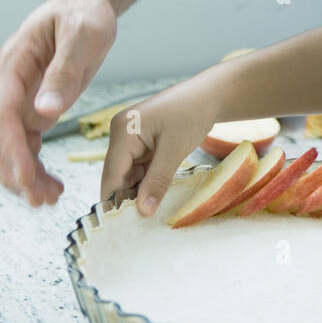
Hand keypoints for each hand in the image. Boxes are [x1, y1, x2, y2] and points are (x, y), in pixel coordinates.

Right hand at [0, 0, 117, 206]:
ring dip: (21, 174)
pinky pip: (24, 144)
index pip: (3, 114)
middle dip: (12, 170)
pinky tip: (50, 185)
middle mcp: (7, 84)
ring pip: (8, 146)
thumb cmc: (84, 14)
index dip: (12, 149)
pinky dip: (33, 166)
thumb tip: (46, 110)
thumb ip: (64, 71)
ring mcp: (17, 98)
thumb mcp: (83, 35)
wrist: (86, 4)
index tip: (27, 178)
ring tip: (47, 199)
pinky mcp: (32, 108)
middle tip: (38, 198)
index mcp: (13, 64)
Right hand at [101, 78, 221, 215]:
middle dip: (127, 199)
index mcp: (122, 131)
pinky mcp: (143, 144)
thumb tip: (143, 210)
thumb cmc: (191, 113)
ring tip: (150, 215)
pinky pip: (140, 170)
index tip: (122, 228)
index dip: (115, 201)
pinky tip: (156, 199)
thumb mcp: (175, 149)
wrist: (210, 95)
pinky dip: (147, 184)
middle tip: (140, 225)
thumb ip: (157, 180)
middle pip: (117, 177)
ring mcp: (131, 140)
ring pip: (129, 176)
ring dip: (139, 193)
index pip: (111, 174)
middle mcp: (121, 135)